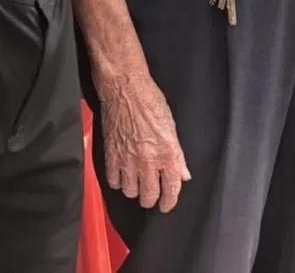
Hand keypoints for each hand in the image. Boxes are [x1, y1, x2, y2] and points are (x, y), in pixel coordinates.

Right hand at [97, 71, 189, 212]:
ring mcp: (128, 159)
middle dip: (151, 199)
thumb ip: (177, 154)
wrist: (125, 88)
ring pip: (131, 192)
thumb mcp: (171, 125)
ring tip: (136, 183)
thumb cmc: (150, 101)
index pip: (171, 189)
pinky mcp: (111, 155)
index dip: (169, 202)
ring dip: (134, 190)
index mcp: (167, 152)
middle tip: (151, 195)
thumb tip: (183, 174)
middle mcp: (148, 160)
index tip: (166, 205)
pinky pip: (114, 181)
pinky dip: (118, 182)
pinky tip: (122, 175)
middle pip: (149, 196)